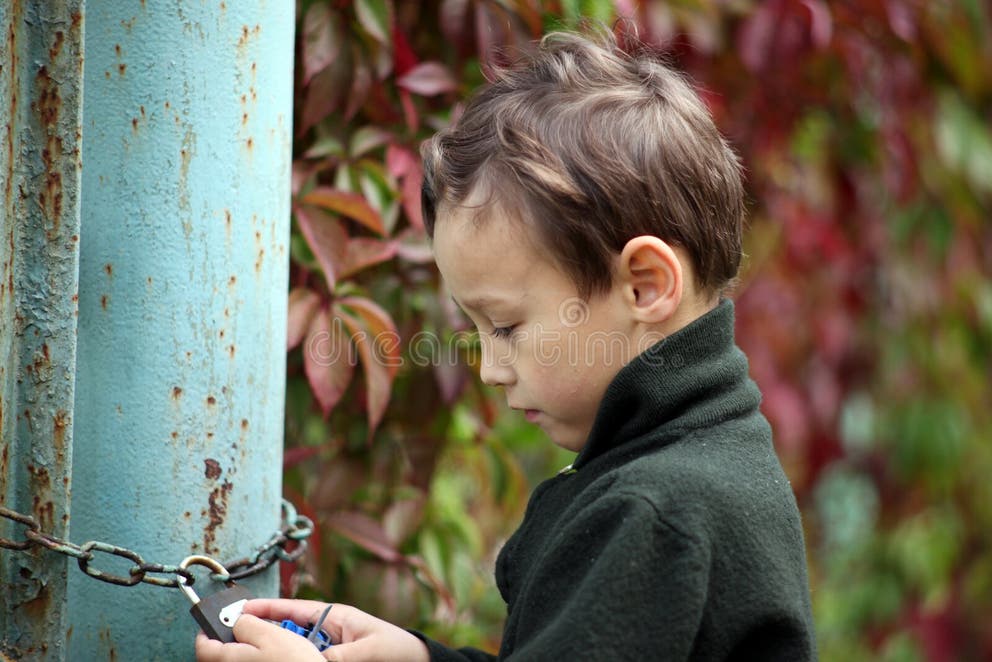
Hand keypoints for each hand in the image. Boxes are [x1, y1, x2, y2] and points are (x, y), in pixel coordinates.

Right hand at [194, 599, 430, 661]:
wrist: (415, 660)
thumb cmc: (395, 648)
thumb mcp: (367, 650)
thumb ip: (340, 655)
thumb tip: (314, 659)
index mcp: (333, 616)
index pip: (292, 609)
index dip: (264, 609)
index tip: (239, 610)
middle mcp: (326, 629)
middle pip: (285, 629)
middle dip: (261, 631)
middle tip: (232, 638)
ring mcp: (326, 645)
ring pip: (291, 647)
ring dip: (274, 651)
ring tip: (250, 653)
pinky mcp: (329, 659)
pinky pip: (304, 658)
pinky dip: (289, 659)